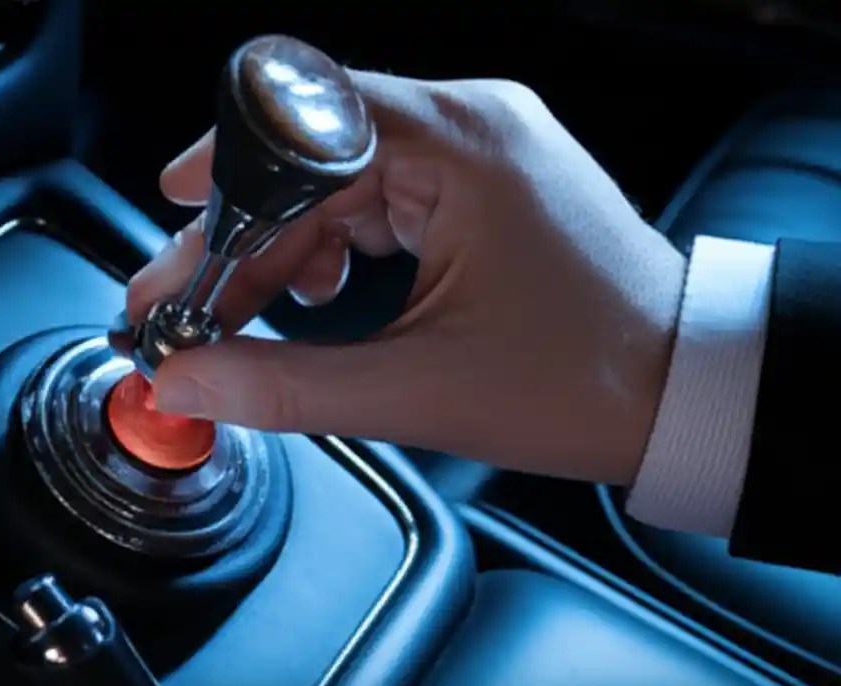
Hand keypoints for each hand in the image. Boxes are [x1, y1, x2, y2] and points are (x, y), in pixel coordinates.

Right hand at [126, 71, 685, 484]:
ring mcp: (482, 151)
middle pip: (312, 162)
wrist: (686, 391)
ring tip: (249, 312)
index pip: (304, 133)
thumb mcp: (416, 388)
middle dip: (242, 238)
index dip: (223, 176)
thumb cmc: (585, 377)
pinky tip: (321, 292)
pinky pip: (382, 195)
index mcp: (460, 146)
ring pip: (341, 183)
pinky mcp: (486, 183)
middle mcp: (472, 127)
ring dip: (286, 246)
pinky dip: (338, 244)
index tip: (168, 213)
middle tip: (187, 303)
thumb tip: (190, 380)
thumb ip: (286, 384)